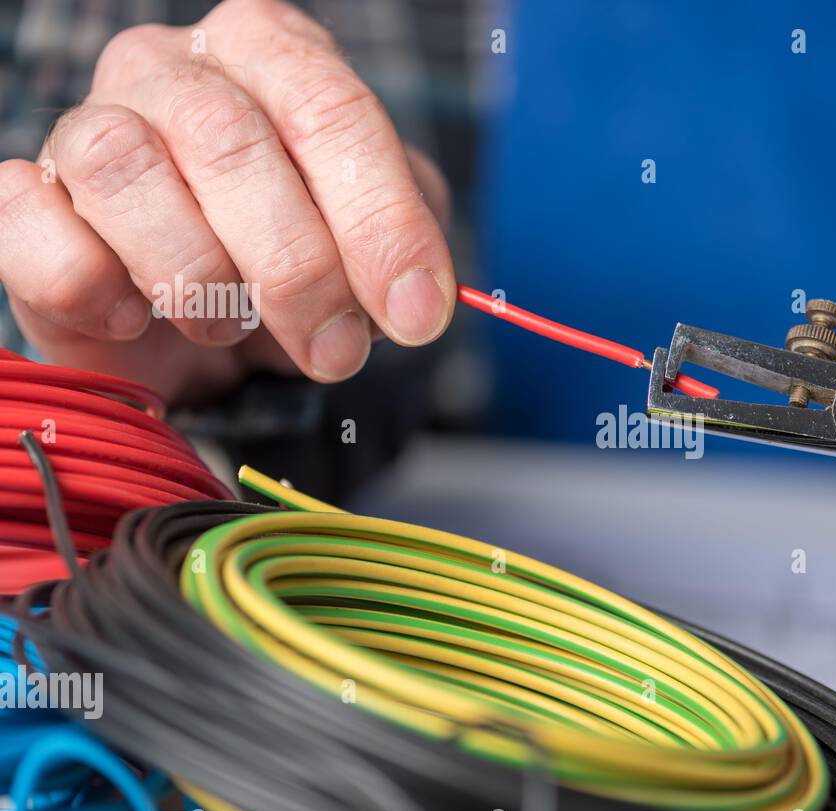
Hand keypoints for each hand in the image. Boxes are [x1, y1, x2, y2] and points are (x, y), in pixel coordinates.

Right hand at [0, 0, 453, 400]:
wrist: (198, 319)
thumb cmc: (293, 254)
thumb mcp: (370, 239)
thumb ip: (400, 245)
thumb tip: (416, 298)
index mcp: (270, 53)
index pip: (330, 110)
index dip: (380, 221)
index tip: (415, 314)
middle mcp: (172, 69)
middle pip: (229, 138)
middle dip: (297, 267)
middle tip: (335, 351)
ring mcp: (86, 124)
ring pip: (123, 168)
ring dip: (195, 275)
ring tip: (229, 327)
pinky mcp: (29, 201)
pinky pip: (35, 223)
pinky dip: (93, 285)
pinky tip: (135, 317)